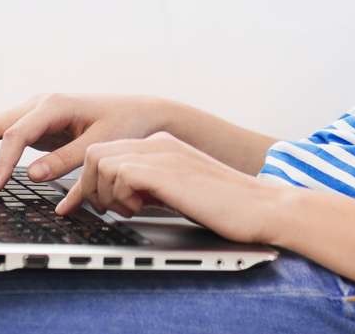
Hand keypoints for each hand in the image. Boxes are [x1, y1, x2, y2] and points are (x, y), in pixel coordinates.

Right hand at [0, 92, 171, 193]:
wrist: (138, 110)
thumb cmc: (123, 125)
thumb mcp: (99, 144)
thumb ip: (65, 160)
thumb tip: (31, 176)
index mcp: (53, 106)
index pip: (17, 136)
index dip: (2, 163)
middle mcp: (38, 104)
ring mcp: (33, 110)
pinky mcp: (33, 121)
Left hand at [51, 130, 283, 245]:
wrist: (261, 207)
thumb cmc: (225, 207)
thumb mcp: (179, 192)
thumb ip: (151, 188)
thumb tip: (120, 199)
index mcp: (162, 146)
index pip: (108, 152)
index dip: (94, 182)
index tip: (97, 206)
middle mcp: (159, 144)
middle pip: (95, 152)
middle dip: (93, 187)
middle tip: (115, 209)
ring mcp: (163, 154)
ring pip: (100, 162)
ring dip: (106, 193)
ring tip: (132, 210)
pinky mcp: (167, 171)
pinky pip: (119, 174)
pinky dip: (120, 196)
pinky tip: (142, 209)